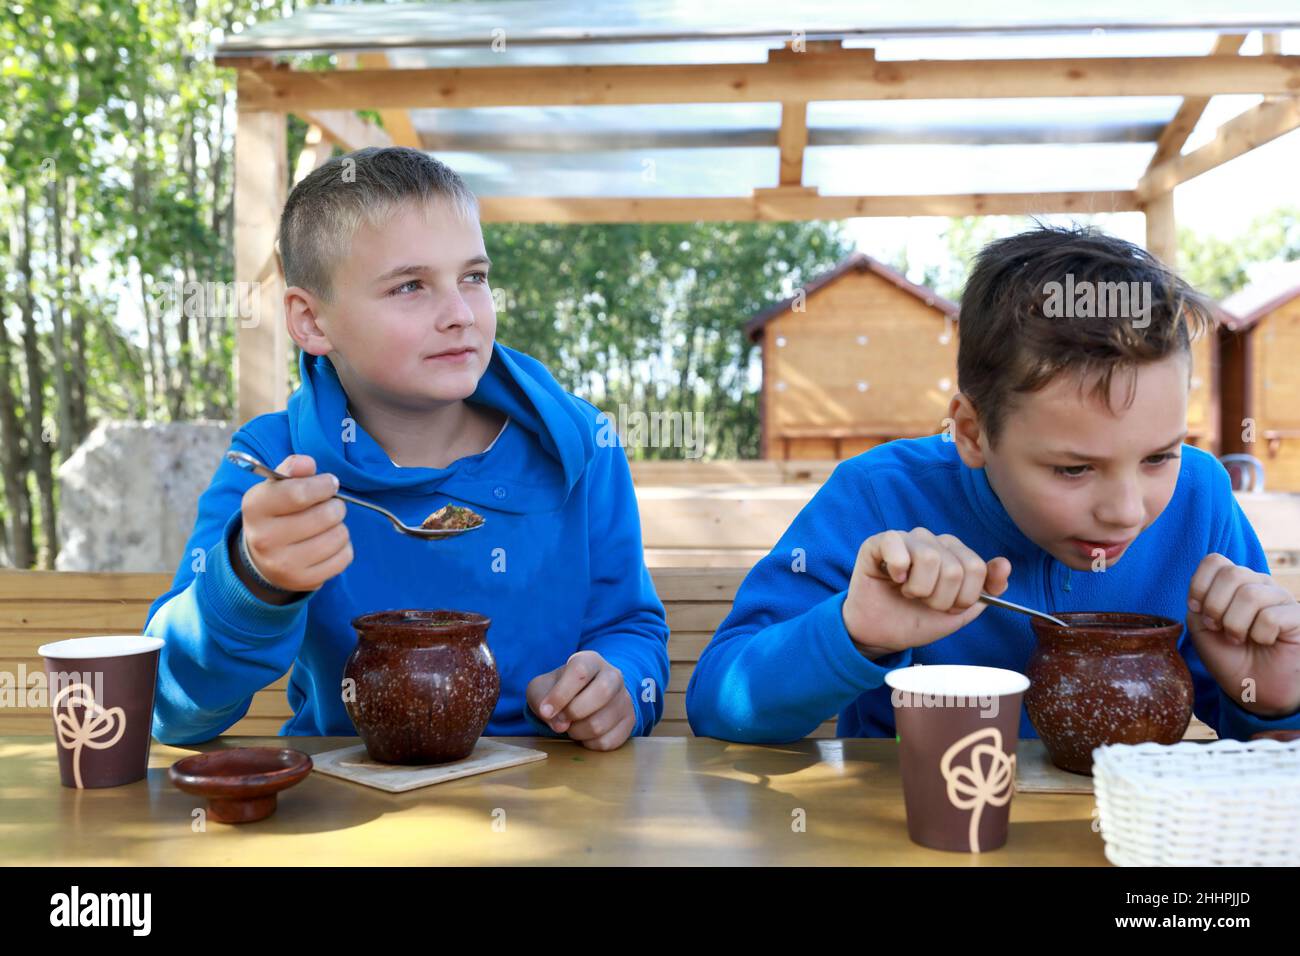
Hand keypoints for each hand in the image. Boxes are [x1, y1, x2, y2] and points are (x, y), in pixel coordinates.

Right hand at [239, 454, 351, 592]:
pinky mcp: (303, 581)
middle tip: (331, 506)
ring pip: (338, 536)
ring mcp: (284, 564)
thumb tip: (308, 463)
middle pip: (324, 515)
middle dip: (335, 506)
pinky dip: (344, 547)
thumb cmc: (276, 513)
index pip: (299, 493)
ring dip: (340, 526)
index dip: (323, 485)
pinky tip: (330, 543)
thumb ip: (293, 469)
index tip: (330, 483)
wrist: (262, 558)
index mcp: (255, 507)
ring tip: (328, 525)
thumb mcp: (276, 487)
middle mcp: (265, 538)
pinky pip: (344, 558)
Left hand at [525, 651, 635, 750]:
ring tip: (571, 726)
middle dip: (573, 713)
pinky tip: (584, 734)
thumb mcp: (541, 688)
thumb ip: (542, 700)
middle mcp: (613, 676)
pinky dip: (589, 743)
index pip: (580, 672)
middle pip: (601, 693)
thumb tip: (559, 724)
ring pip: (601, 723)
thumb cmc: (559, 690)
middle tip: (560, 720)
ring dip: (577, 732)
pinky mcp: (629, 722)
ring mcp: (624, 699)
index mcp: (590, 660)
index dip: (561, 694)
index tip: (546, 711)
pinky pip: (608, 742)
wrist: (581, 698)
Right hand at [842, 527, 1011, 657]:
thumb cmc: (917, 619)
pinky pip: (897, 545)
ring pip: (930, 558)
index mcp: (954, 553)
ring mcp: (906, 540)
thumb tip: (1004, 564)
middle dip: (941, 598)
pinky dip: (898, 569)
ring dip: (919, 589)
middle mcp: (932, 541)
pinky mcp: (878, 543)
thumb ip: (987, 590)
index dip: (963, 597)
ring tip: (907, 593)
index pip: (977, 568)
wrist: (881, 634)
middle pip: (955, 568)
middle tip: (924, 602)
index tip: (947, 607)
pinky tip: (893, 579)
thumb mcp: (960, 611)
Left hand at [1186, 553, 1299, 717]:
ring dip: (1236, 625)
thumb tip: (1206, 585)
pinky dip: (1260, 635)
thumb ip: (1198, 599)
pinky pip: (1271, 616)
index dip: (1199, 585)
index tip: (1197, 610)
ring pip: (1251, 595)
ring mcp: (1280, 597)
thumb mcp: (1201, 627)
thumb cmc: (1228, 656)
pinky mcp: (1298, 615)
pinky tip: (1265, 641)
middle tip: (1219, 628)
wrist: (1252, 687)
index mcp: (1234, 583)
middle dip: (1216, 607)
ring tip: (1239, 638)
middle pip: (1232, 574)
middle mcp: (1258, 583)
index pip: (1214, 561)